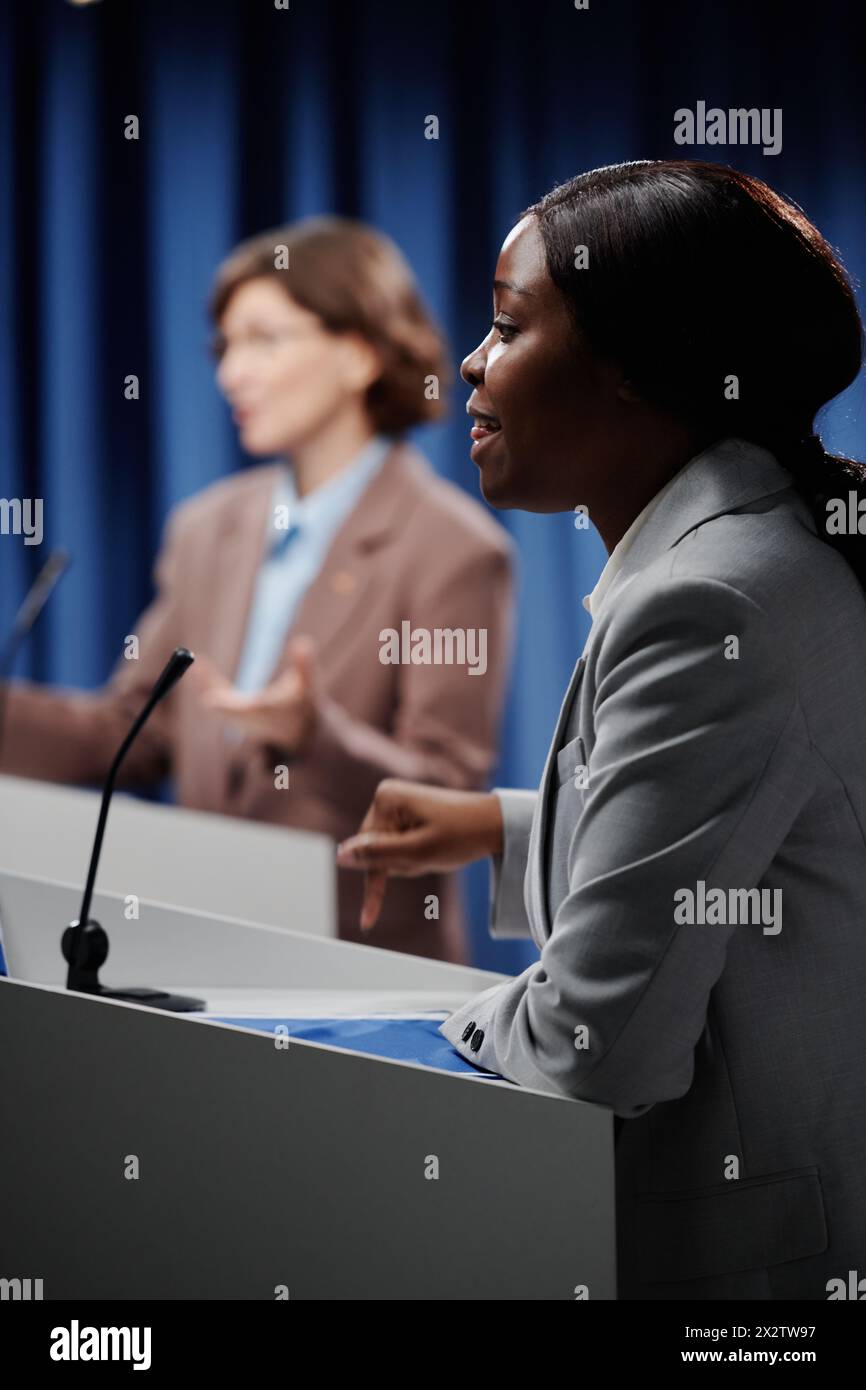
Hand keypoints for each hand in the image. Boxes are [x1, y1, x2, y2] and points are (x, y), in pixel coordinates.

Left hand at [200, 636, 317, 753]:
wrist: (299, 730)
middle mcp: (248, 719)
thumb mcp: (308, 685)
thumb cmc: (304, 705)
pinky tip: (197, 669)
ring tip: (193, 662)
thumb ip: (305, 665)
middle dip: (207, 686)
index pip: (244, 710)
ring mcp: (238, 720)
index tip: (208, 701)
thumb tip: (303, 642)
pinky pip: (215, 700)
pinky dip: (206, 685)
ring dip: (203, 683)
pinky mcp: (233, 715)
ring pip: (215, 703)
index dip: (226, 706)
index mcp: (266, 712)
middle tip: (195, 666)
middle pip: (222, 705)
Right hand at [336, 779, 503, 930]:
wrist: (494, 824)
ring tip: (437, 851)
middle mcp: (387, 796)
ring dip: (411, 861)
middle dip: (402, 864)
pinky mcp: (406, 813)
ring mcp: (397, 804)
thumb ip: (377, 855)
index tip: (368, 920)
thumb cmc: (462, 836)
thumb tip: (340, 856)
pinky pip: (400, 846)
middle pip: (376, 850)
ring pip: (389, 852)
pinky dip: (415, 856)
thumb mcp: (418, 852)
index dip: (376, 881)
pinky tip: (435, 848)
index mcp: (385, 798)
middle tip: (430, 858)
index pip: (367, 850)